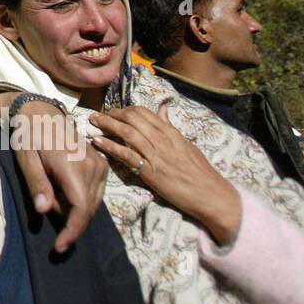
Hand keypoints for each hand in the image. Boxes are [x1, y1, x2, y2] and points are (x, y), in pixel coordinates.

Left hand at [10, 101, 108, 252]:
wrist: (41, 112)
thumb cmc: (29, 135)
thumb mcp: (26, 159)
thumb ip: (37, 184)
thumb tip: (44, 211)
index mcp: (73, 165)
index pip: (81, 209)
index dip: (73, 231)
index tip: (60, 247)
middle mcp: (93, 166)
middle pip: (87, 209)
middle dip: (67, 218)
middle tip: (44, 201)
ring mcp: (101, 165)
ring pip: (92, 203)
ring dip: (72, 207)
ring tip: (50, 189)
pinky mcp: (102, 165)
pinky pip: (94, 193)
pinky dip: (78, 198)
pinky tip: (60, 186)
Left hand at [90, 103, 241, 245]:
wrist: (210, 194)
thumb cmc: (200, 171)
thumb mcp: (186, 144)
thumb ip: (171, 128)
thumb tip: (162, 109)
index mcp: (171, 132)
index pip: (144, 112)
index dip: (126, 109)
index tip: (115, 111)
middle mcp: (162, 140)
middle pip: (133, 118)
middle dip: (112, 114)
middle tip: (99, 115)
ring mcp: (156, 155)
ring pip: (127, 133)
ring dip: (107, 125)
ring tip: (93, 122)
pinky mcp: (150, 171)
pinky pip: (127, 155)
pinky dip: (110, 146)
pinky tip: (97, 142)